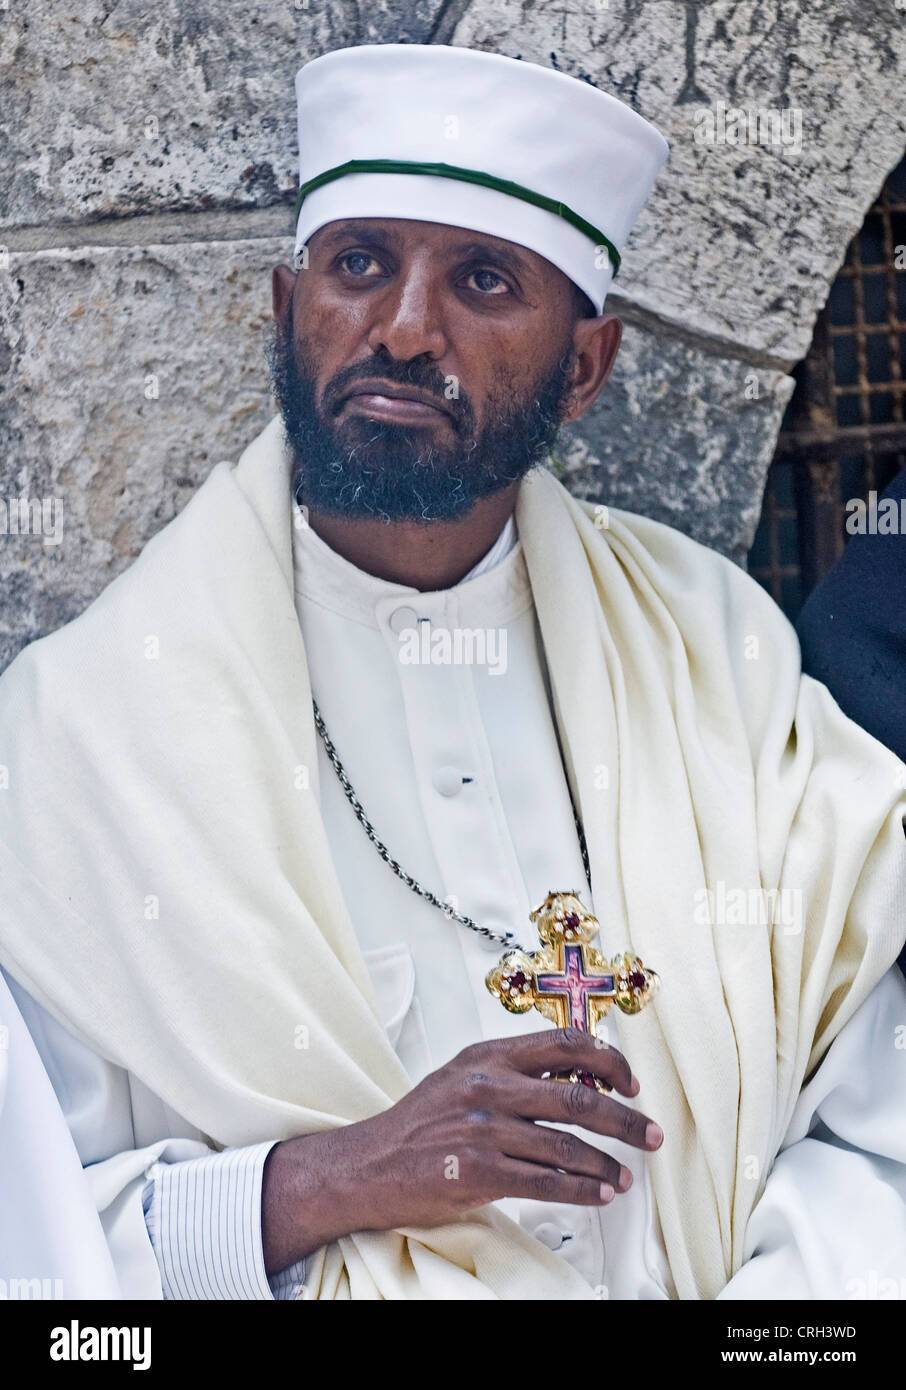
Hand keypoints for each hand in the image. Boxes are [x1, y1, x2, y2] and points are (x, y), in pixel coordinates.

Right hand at [262, 1028, 662, 1272]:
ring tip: (625, 1177)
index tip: (632, 1084)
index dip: (609, 1061)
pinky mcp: (476, 1171)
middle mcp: (488, 1085)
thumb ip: (513, 1073)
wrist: (368, 1164)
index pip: (565, 1043)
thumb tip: (578, 1079)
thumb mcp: (463, 1077)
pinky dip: (581, 1190)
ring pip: (567, 1145)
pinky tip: (599, 1194)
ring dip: (607, 1164)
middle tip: (651, 1134)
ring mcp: (482, 1128)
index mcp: (488, 1055)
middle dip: (626, 1119)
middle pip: (578, 1096)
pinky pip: (545, 1181)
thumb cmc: (421, 1122)